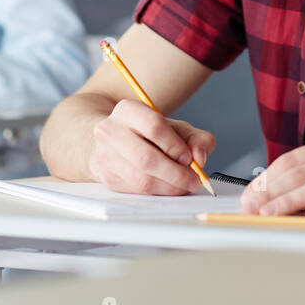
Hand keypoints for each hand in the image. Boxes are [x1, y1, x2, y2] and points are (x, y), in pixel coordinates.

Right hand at [87, 98, 215, 194]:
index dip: (175, 145)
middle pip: (146, 158)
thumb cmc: (150, 134)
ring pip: (141, 179)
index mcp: (128, 110)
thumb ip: (197, 139)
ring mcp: (105, 156)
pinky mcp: (107, 178)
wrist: (116, 141)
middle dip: (176, 173)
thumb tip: (199, 159)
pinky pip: (137, 192)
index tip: (188, 157)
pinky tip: (169, 187)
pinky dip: (159, 193)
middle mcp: (110, 131)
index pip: (154, 127)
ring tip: (185, 185)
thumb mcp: (177, 128)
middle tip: (194, 179)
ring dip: (170, 187)